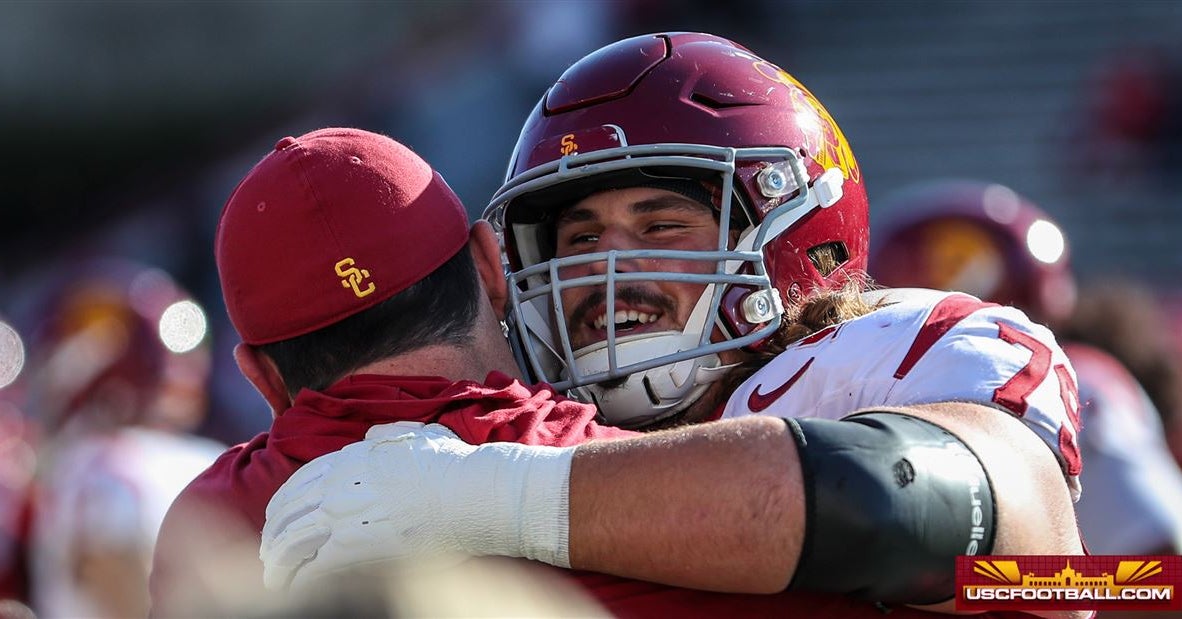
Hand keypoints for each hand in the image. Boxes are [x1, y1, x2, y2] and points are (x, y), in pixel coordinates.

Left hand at [260, 421, 477, 589]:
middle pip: (285, 514)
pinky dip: (299, 580)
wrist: (470, 492)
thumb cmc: (451, 465)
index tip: (275, 521)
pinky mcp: (355, 547)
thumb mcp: (414, 435)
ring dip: (276, 564)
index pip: (296, 483)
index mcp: (348, 459)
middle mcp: (338, 485)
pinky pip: (313, 567)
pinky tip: (294, 589)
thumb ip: (385, 436)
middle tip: (267, 555)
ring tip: (272, 580)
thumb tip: (371, 438)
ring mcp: (343, 516)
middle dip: (270, 537)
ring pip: (290, 542)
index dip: (280, 506)